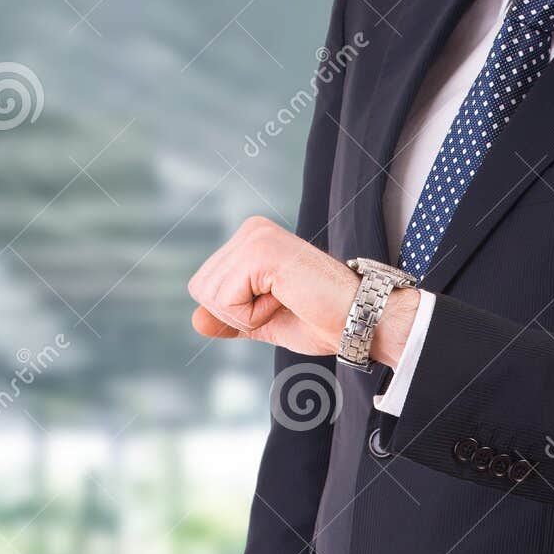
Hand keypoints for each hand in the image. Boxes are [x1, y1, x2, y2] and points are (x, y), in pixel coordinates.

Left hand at [187, 216, 417, 366]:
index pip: (203, 288)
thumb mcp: (262, 322)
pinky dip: (254, 314)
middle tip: (283, 303)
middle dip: (237, 314)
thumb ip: (229, 319)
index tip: (278, 304)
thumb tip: (194, 320)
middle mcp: (249, 230)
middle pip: (200, 290)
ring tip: (287, 300)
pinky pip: (227, 300)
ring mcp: (255, 236)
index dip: (234, 313)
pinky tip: (287, 298)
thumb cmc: (321, 320)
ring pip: (211, 296)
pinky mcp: (261, 250)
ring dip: (248, 314)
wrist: (358, 320)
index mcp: (248, 240)